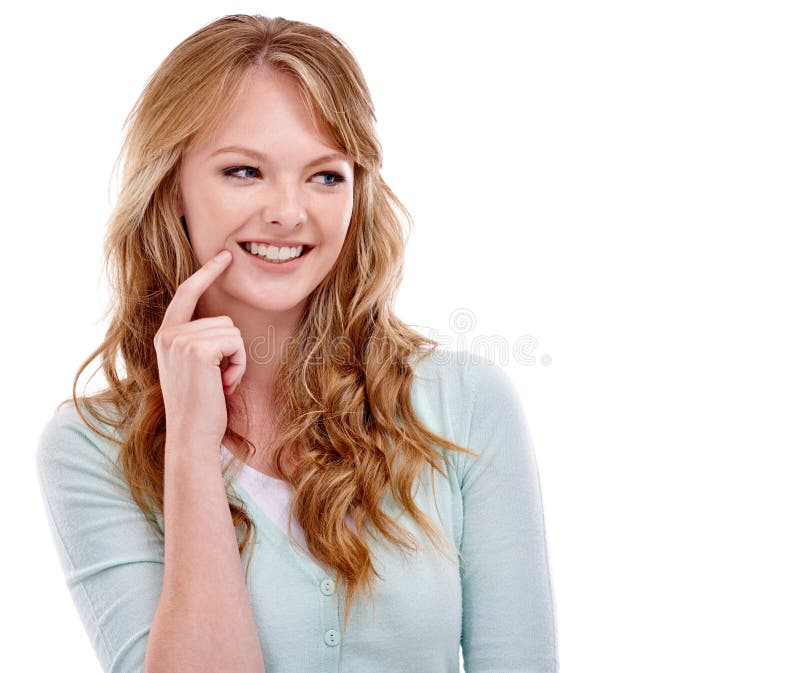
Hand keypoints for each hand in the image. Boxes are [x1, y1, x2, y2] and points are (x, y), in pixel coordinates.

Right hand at [153, 249, 245, 453]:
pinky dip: (238, 365)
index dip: (206, 273)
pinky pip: (236, 343)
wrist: (191, 435)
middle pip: (223, 319)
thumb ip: (199, 342)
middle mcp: (168, 333)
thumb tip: (224, 324)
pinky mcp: (197, 349)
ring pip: (232, 332)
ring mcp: (180, 340)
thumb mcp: (194, 368)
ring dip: (236, 360)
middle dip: (231, 351)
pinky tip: (224, 385)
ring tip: (219, 383)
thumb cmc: (200, 406)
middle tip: (218, 379)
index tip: (224, 256)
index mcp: (166, 335)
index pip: (186, 293)